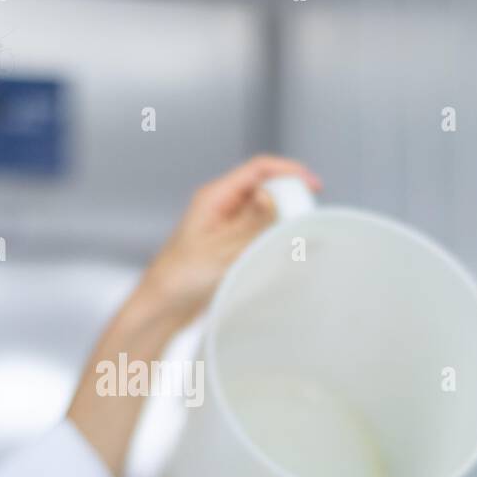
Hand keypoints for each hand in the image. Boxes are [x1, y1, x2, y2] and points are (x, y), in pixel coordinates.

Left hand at [137, 154, 322, 329]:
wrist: (164, 306)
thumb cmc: (181, 278)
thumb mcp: (222, 249)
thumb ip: (250, 223)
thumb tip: (270, 194)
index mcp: (215, 197)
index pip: (258, 169)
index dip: (288, 171)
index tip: (312, 185)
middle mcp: (222, 205)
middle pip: (265, 187)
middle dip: (289, 197)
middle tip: (307, 217)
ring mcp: (227, 224)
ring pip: (264, 211)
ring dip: (283, 219)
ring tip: (300, 236)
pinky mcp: (230, 243)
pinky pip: (259, 231)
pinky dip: (274, 236)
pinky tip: (287, 249)